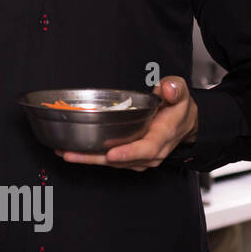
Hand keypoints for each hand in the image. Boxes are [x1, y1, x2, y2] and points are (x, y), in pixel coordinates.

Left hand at [55, 77, 198, 170]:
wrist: (184, 122)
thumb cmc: (177, 106)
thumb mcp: (179, 91)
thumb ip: (174, 88)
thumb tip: (167, 89)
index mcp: (163, 135)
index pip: (147, 148)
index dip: (129, 152)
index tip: (111, 154)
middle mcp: (152, 151)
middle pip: (123, 160)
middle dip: (96, 158)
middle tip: (72, 154)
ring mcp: (142, 157)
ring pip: (114, 163)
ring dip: (89, 159)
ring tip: (66, 153)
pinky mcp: (132, 158)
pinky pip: (111, 161)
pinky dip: (93, 158)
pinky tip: (74, 153)